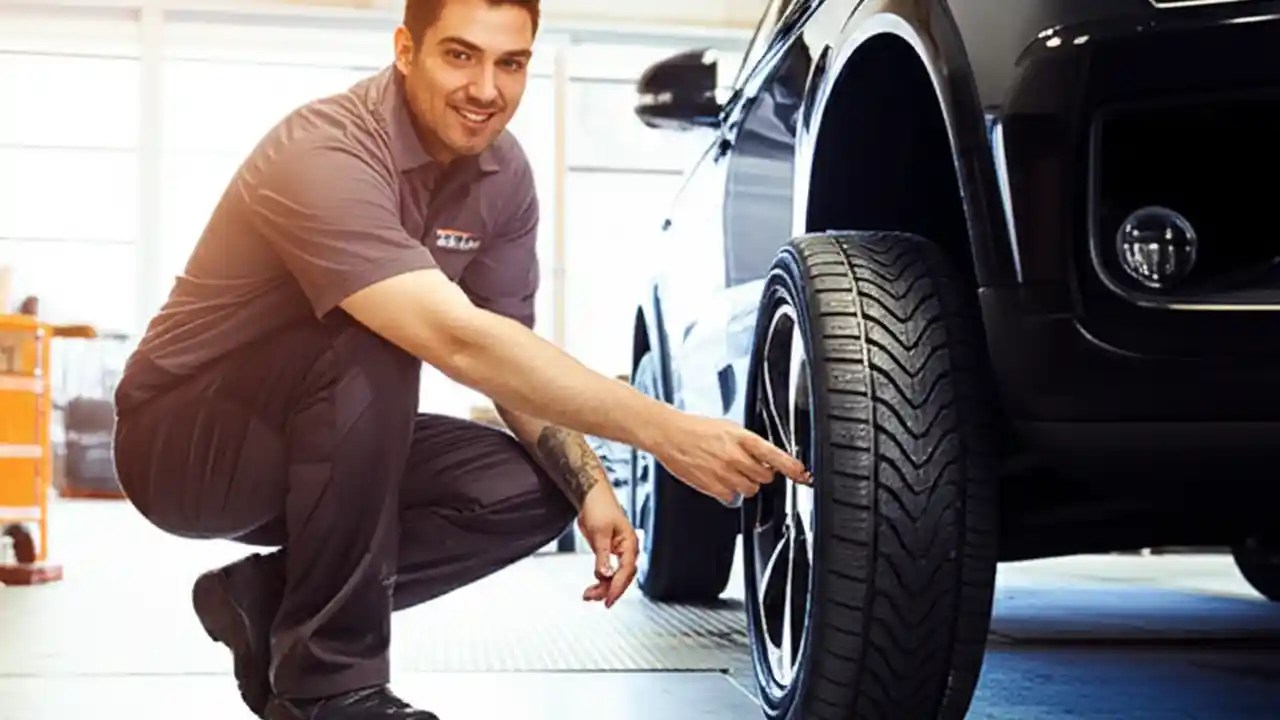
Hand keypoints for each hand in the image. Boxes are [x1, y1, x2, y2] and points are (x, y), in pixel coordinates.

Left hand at [576, 484, 638, 608]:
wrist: (591, 496)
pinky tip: (592, 588)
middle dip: (609, 590)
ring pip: (615, 577)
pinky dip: (600, 581)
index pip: (626, 571)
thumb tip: (604, 574)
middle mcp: (627, 550)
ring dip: (603, 588)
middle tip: (596, 600)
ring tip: (588, 595)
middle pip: (622, 577)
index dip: (617, 587)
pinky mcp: (608, 553)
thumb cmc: (600, 507)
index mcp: (630, 544)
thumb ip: (603, 556)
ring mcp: (618, 552)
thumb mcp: (600, 533)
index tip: (608, 599)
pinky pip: (607, 572)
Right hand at [653, 414, 810, 504]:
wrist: (671, 435)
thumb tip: (764, 457)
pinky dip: (729, 492)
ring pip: (750, 489)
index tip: (802, 474)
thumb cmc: (696, 429)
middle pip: (765, 477)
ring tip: (731, 472)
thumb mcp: (728, 428)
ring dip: (745, 484)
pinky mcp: (713, 486)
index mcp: (742, 438)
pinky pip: (732, 497)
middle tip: (748, 467)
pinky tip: (720, 480)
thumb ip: (748, 443)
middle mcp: (736, 456)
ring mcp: (725, 473)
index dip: (791, 467)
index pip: (775, 455)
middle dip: (761, 474)